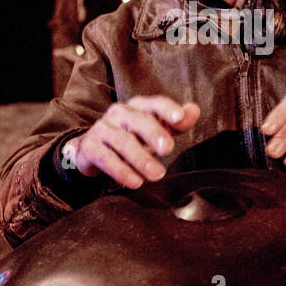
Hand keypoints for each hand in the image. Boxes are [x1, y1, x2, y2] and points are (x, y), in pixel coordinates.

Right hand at [64, 96, 200, 188]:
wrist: (92, 149)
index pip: (154, 103)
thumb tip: (194, 111)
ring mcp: (103, 129)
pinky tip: (135, 182)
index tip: (179, 118)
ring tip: (157, 174)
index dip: (167, 109)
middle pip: (138, 120)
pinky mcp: (90, 147)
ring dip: (141, 159)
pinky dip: (122, 171)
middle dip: (154, 133)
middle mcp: (120, 113)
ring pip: (122, 141)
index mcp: (138, 107)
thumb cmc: (131, 137)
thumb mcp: (155, 129)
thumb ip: (176, 123)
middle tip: (168, 149)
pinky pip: (106, 158)